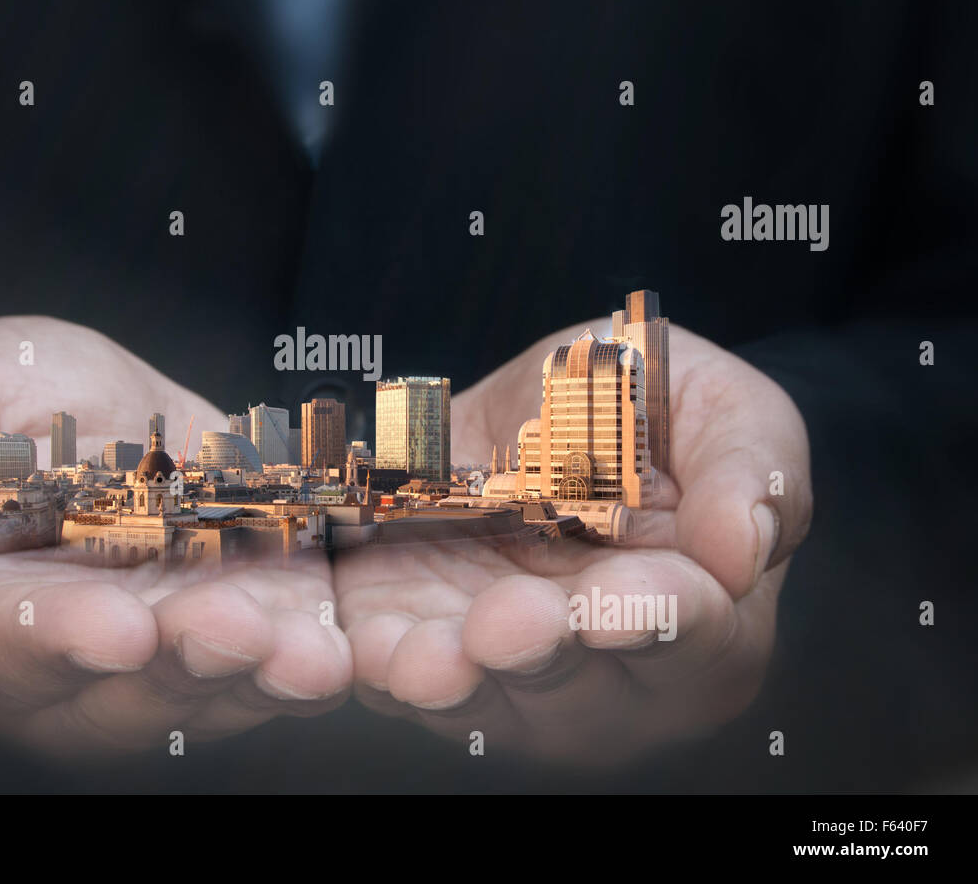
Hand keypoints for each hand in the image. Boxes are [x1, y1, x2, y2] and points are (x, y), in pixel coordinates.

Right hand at [0, 316, 350, 756]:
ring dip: (261, 674)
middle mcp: (76, 667)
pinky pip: (279, 662)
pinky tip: (337, 644)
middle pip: (125, 693)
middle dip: (184, 663)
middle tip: (232, 629)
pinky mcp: (250, 632)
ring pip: (214, 690)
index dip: (58, 640)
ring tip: (304, 652)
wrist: (106, 403)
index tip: (117, 627)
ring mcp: (170, 659)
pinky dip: (310, 655)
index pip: (6, 651)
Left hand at [334, 322, 811, 763]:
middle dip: (538, 657)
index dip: (654, 619)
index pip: (690, 636)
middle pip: (576, 688)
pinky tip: (355, 647)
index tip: (616, 603)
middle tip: (505, 626)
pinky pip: (395, 669)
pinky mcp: (425, 645)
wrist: (554, 407)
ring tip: (424, 660)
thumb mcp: (725, 412)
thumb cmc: (659, 414)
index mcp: (703, 622)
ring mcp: (511, 672)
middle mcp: (610, 674)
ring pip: (481, 699)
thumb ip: (752, 473)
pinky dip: (375, 660)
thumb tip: (742, 550)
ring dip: (448, 681)